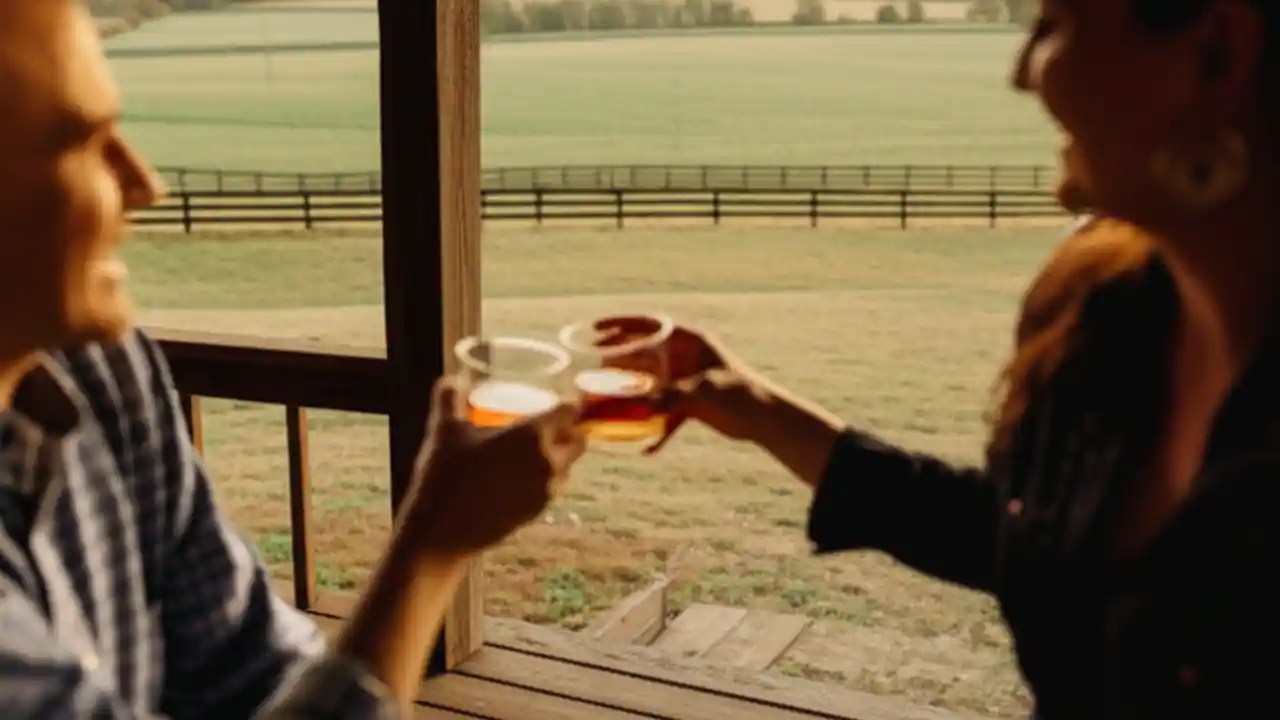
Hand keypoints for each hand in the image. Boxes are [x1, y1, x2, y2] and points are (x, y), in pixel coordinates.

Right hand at [400, 378, 585, 556]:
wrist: (441, 532)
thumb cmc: (444, 475)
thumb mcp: (444, 430)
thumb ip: (449, 397)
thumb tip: (452, 378)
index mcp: (532, 434)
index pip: (569, 411)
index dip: (571, 401)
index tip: (567, 396)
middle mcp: (548, 461)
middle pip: (577, 439)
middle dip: (569, 430)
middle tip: (550, 424)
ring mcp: (546, 490)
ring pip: (567, 465)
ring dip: (557, 456)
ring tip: (531, 451)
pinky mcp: (539, 511)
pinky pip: (552, 487)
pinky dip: (544, 478)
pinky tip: (518, 477)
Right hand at [595, 317, 774, 453]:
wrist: (764, 418)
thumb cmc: (740, 393)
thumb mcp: (706, 390)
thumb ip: (673, 395)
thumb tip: (645, 408)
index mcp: (689, 341)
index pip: (650, 324)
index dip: (622, 324)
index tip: (597, 328)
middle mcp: (683, 358)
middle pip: (643, 352)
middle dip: (617, 358)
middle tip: (591, 364)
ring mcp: (684, 381)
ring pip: (649, 383)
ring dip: (629, 393)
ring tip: (604, 401)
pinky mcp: (689, 405)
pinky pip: (664, 416)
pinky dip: (655, 431)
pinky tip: (646, 450)